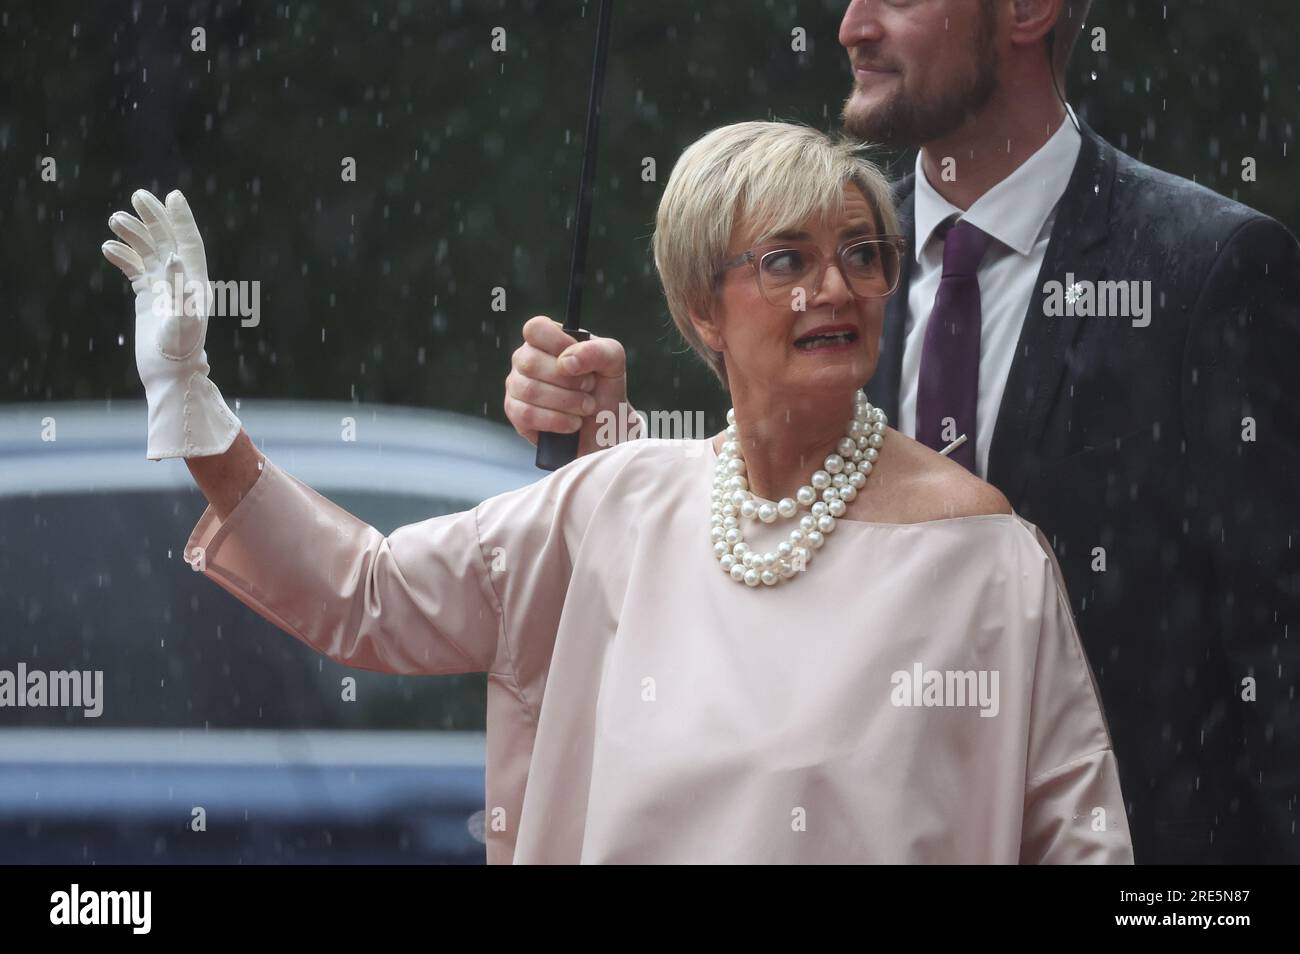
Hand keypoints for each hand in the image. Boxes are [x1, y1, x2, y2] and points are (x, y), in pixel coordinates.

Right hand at [101, 188, 240, 458]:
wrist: (170, 374)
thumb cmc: (180, 351)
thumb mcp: (182, 321)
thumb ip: (179, 290)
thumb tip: (172, 258)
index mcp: (196, 283)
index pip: (189, 244)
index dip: (181, 220)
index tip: (172, 196)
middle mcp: (181, 282)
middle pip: (167, 241)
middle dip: (154, 218)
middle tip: (138, 196)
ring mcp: (163, 288)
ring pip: (148, 252)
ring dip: (134, 234)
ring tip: (115, 221)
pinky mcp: (147, 297)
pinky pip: (135, 269)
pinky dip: (123, 256)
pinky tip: (109, 248)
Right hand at [504, 315, 634, 457]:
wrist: (606, 425)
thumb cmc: (604, 387)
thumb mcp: (612, 361)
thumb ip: (597, 351)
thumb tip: (565, 361)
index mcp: (545, 339)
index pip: (535, 329)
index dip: (557, 344)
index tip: (578, 362)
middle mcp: (526, 359)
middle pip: (530, 362)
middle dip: (568, 380)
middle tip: (589, 388)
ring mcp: (516, 386)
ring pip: (530, 390)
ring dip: (566, 402)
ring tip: (585, 407)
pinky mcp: (516, 413)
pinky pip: (526, 415)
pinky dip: (556, 421)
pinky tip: (572, 423)